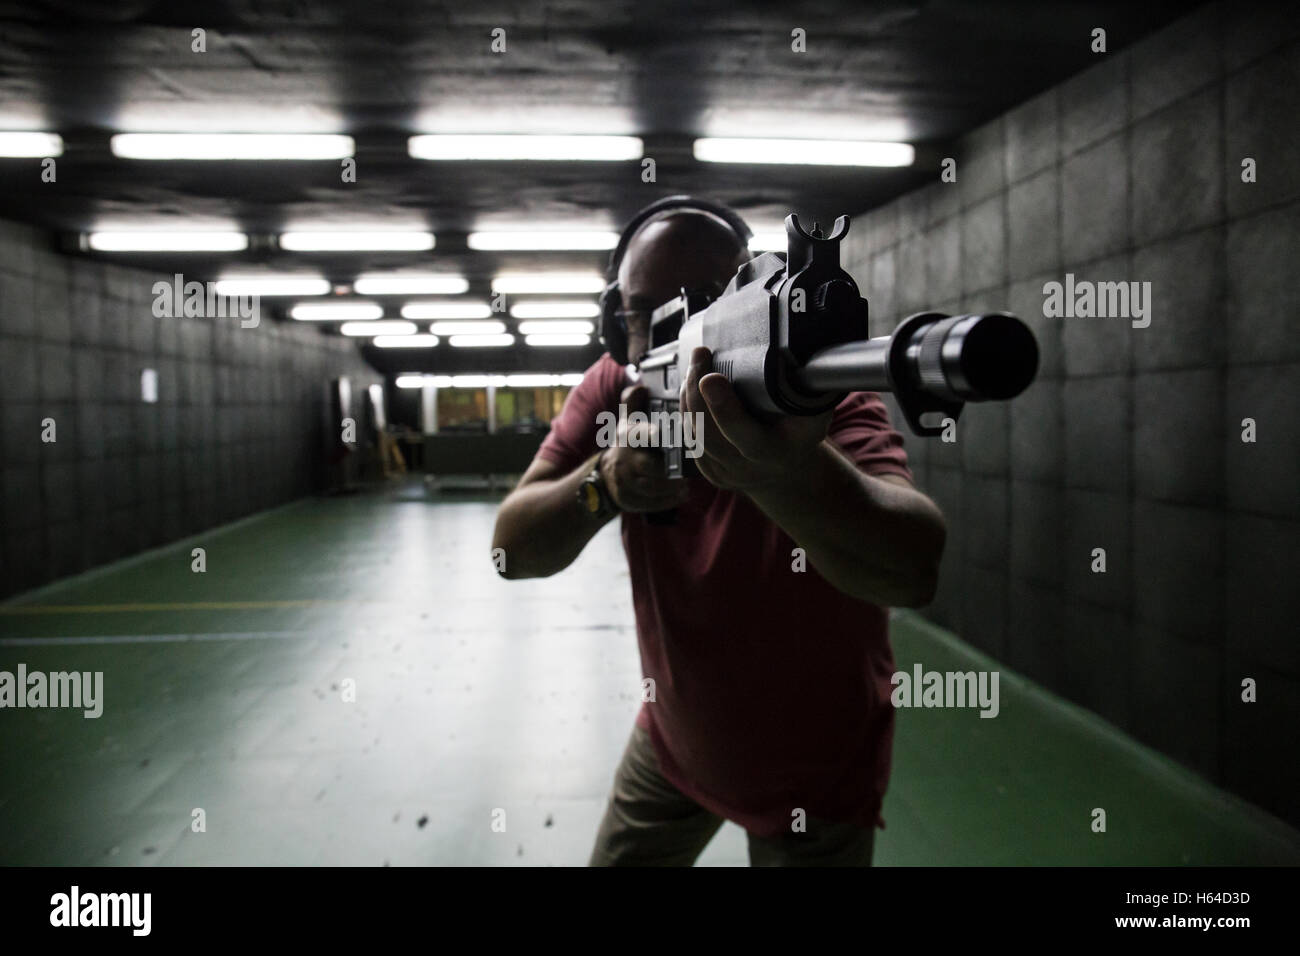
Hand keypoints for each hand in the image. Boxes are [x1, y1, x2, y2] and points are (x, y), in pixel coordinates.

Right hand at [599, 383, 691, 512]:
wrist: (607, 476)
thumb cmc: (629, 445)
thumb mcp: (628, 421)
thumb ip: (635, 402)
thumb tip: (640, 386)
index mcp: (630, 437)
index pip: (639, 434)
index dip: (650, 433)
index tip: (661, 434)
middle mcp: (626, 460)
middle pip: (652, 467)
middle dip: (670, 469)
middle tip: (688, 468)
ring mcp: (626, 482)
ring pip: (654, 488)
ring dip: (673, 487)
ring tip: (686, 483)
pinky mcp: (629, 500)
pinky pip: (653, 503)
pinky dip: (669, 500)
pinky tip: (681, 493)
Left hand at [681, 346, 832, 491]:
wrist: (788, 470)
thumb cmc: (800, 434)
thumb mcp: (814, 415)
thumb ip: (806, 392)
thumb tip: (796, 355)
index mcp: (775, 454)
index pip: (744, 435)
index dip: (724, 407)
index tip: (710, 377)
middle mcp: (747, 468)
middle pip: (708, 433)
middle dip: (697, 390)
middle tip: (700, 355)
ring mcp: (725, 473)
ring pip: (694, 434)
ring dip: (689, 396)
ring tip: (695, 364)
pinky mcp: (709, 471)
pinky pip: (689, 439)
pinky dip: (687, 410)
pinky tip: (692, 388)